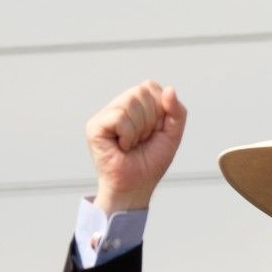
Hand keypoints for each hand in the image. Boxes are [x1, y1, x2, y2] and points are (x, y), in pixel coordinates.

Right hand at [85, 82, 186, 213]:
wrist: (136, 185)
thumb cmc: (151, 161)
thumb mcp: (172, 134)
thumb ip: (176, 111)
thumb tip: (169, 89)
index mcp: (135, 105)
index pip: (151, 87)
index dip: (161, 109)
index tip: (156, 130)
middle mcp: (118, 106)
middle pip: (141, 92)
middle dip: (151, 120)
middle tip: (143, 139)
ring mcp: (105, 115)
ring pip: (130, 104)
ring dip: (140, 130)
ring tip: (132, 144)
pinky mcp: (95, 126)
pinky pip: (119, 117)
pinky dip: (128, 135)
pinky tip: (122, 146)